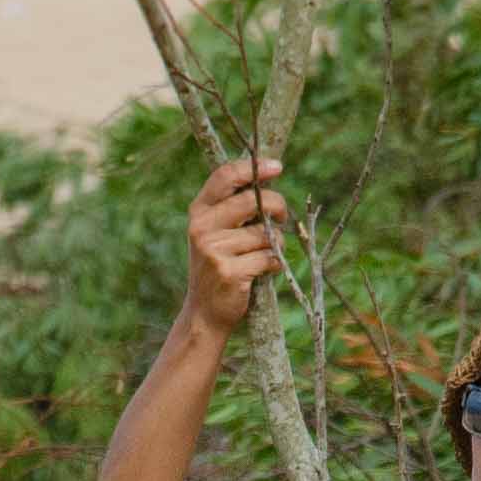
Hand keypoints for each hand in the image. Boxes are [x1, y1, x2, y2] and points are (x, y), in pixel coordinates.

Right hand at [184, 156, 287, 334]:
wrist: (204, 313)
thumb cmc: (219, 266)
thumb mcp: (216, 232)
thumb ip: (233, 207)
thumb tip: (269, 174)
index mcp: (199, 211)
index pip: (225, 176)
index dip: (254, 167)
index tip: (277, 167)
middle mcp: (202, 227)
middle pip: (253, 201)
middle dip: (277, 206)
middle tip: (281, 217)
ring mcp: (214, 250)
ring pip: (265, 233)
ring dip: (275, 243)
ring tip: (263, 255)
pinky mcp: (229, 272)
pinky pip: (268, 257)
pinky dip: (274, 264)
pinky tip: (264, 271)